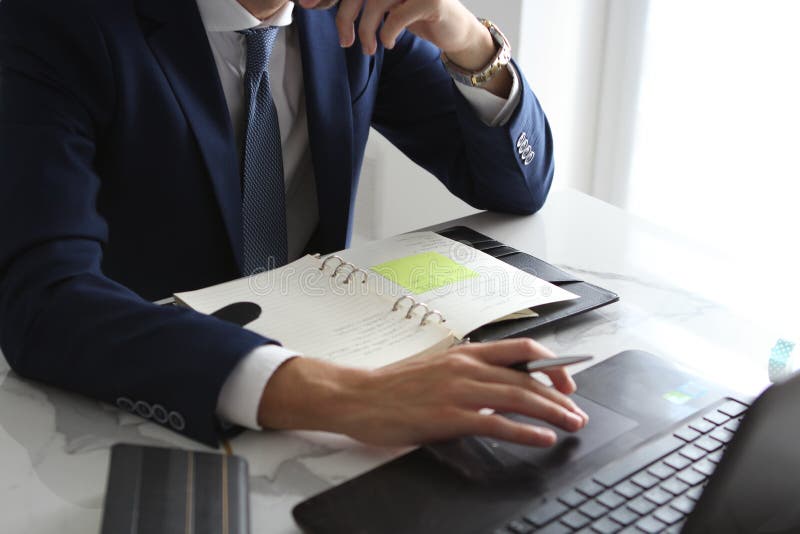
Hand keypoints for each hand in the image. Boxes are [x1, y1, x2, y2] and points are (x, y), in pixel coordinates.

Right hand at [258, 338, 588, 446]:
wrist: (358, 396)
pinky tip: (542, 438)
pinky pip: (497, 422)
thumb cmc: (394, 385)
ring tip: (571, 424)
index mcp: (466, 352)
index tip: (566, 381)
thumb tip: (500, 388)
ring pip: (519, 396)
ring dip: (552, 412)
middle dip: (559, 396)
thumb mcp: (437, 367)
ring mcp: (458, 389)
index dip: (551, 364)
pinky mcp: (449, 416)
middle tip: (577, 413)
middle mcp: (467, 366)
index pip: (522, 349)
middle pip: (528, 377)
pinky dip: (525, 431)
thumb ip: (470, 374)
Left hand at [297, 0, 511, 96]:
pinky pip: (397, 16)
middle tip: (344, 41)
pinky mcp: (431, 0)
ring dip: (366, 31)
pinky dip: (387, 33)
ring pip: (376, 3)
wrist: (456, 33)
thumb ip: (364, 2)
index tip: (306, 5)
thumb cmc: (418, 18)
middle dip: (344, 16)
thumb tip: (323, 6)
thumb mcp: (387, 8)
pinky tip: (388, 44)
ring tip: (367, 49)